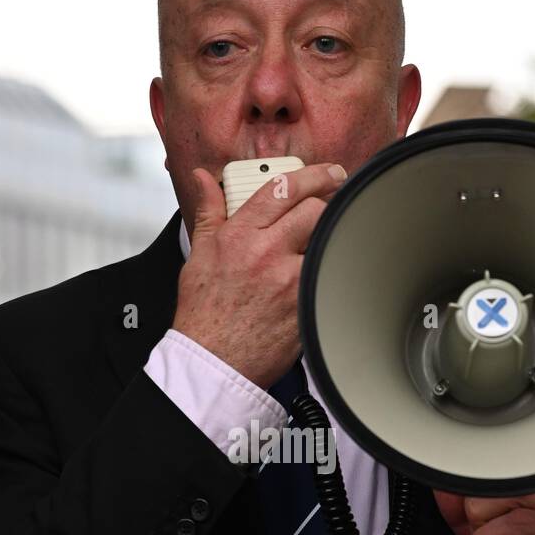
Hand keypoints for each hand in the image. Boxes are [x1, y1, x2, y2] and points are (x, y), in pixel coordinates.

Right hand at [172, 162, 346, 389]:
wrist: (213, 361)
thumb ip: (210, 211)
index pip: (281, 189)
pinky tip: (326, 273)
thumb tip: (204, 179)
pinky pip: (328, 275)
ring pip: (326, 241)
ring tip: (326, 240)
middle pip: (314, 210)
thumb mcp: (199, 254)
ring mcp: (289, 280)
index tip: (328, 173)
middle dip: (328, 203)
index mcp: (238, 235)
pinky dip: (331, 270)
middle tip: (335, 202)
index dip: (312, 175)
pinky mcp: (305, 305)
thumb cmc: (204, 313)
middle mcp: (265, 253)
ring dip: (328, 238)